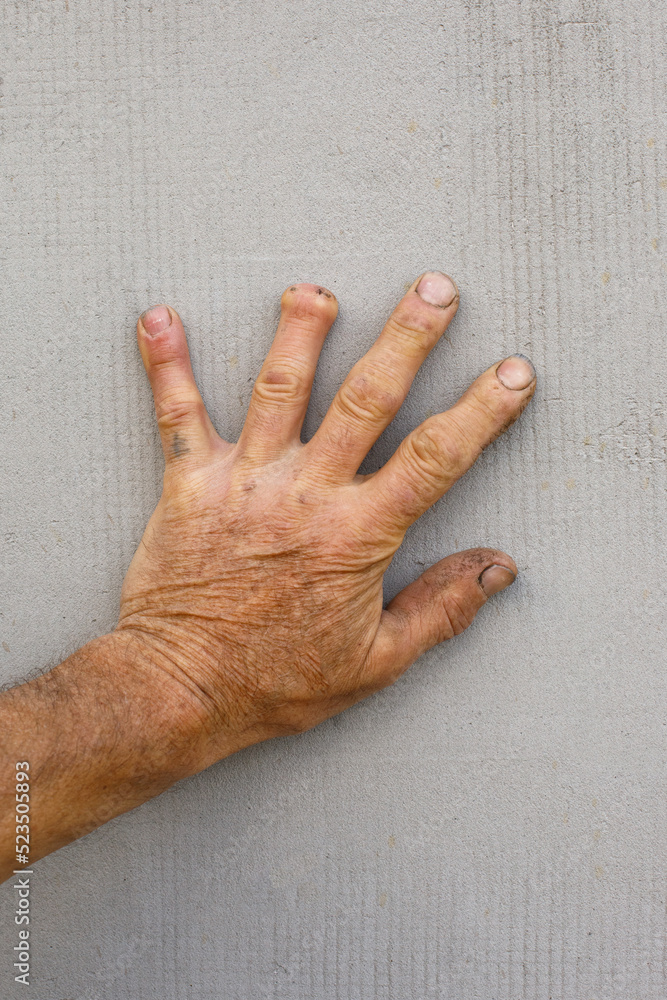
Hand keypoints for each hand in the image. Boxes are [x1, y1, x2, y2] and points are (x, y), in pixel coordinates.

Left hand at [119, 273, 535, 767]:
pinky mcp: (190, 485)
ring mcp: (246, 482)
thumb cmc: (279, 681)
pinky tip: (159, 316)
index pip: (436, 458)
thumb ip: (442, 609)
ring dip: (299, 333)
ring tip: (314, 291)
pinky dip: (166, 364)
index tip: (512, 374)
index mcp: (358, 534)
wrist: (183, 690)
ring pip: (278, 389)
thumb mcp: (378, 662)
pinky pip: (176, 415)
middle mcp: (306, 494)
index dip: (481, 412)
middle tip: (433, 288)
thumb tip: (500, 567)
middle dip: (405, 339)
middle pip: (367, 400)